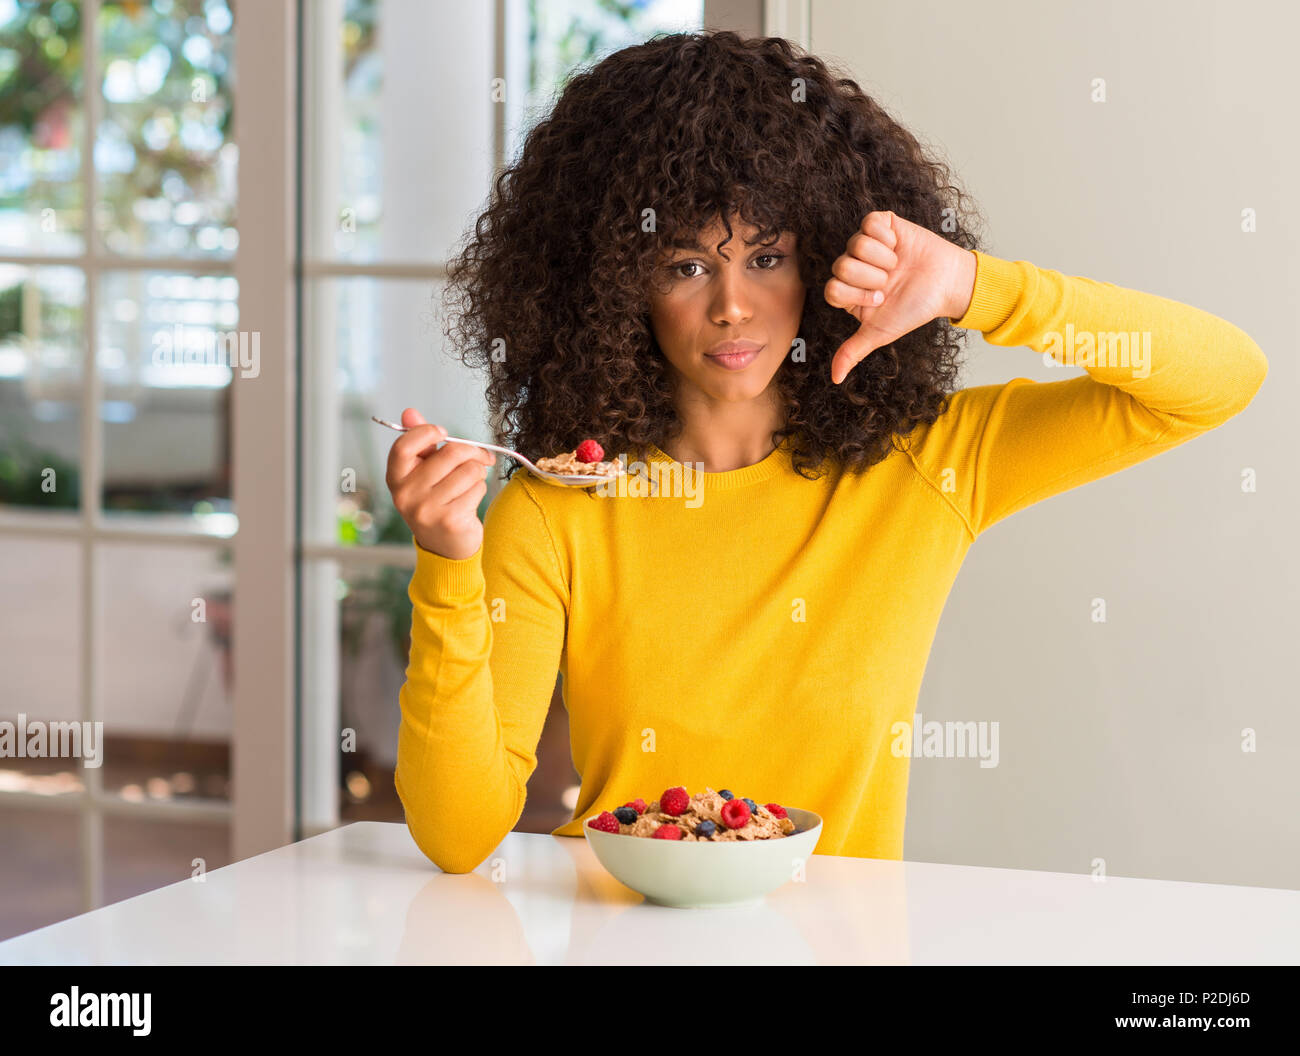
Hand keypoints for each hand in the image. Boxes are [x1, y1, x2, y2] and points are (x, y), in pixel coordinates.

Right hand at [384, 407, 496, 559]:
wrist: (444, 546)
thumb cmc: (435, 500)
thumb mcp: (422, 471)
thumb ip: (419, 442)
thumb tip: (409, 412)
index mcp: (396, 479)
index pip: (404, 446)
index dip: (426, 432)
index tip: (443, 433)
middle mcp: (407, 495)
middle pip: (450, 454)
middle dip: (471, 452)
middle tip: (479, 456)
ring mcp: (427, 510)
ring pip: (469, 470)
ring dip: (477, 473)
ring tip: (469, 483)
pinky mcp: (451, 520)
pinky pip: (477, 488)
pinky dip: (480, 489)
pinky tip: (470, 499)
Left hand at [823, 210, 975, 384]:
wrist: (947, 283)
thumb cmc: (915, 308)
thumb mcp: (881, 333)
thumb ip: (853, 351)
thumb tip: (836, 378)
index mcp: (848, 292)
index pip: (832, 289)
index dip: (857, 294)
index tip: (881, 298)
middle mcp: (853, 268)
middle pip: (841, 266)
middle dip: (871, 278)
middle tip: (890, 281)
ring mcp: (865, 245)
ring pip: (855, 244)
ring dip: (883, 258)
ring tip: (897, 265)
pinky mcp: (881, 224)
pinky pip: (870, 224)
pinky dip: (888, 237)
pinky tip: (898, 246)